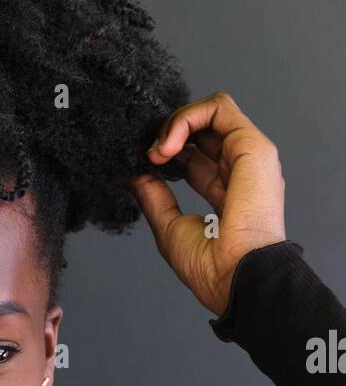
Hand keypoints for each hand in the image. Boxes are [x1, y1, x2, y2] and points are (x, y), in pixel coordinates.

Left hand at [122, 91, 286, 315]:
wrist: (234, 277)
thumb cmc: (211, 267)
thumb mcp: (169, 227)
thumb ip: (153, 196)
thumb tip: (133, 176)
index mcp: (225, 192)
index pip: (194, 156)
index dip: (167, 151)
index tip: (145, 164)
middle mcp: (240, 170)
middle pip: (202, 130)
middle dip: (169, 134)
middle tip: (148, 155)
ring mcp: (248, 156)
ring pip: (211, 111)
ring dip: (175, 123)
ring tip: (157, 151)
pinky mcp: (253, 146)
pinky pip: (218, 107)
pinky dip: (187, 116)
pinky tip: (168, 144)